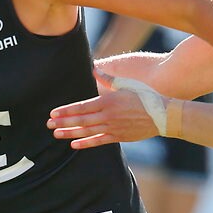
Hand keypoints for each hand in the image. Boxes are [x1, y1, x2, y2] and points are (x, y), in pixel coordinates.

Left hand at [47, 68, 162, 149]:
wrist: (164, 115)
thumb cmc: (146, 96)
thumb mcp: (126, 84)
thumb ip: (107, 78)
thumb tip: (93, 67)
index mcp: (108, 100)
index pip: (82, 106)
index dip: (66, 110)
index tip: (53, 113)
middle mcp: (108, 115)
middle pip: (80, 120)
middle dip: (63, 122)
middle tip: (48, 124)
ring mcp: (113, 127)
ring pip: (87, 131)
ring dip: (70, 133)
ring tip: (56, 134)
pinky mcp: (119, 137)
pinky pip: (99, 141)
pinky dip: (86, 143)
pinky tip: (74, 144)